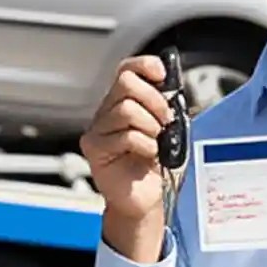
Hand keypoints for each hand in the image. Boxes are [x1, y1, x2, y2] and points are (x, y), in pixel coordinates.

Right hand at [79, 55, 174, 262]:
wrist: (145, 200)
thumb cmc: (156, 167)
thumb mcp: (169, 131)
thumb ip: (167, 108)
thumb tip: (172, 89)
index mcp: (123, 103)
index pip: (127, 70)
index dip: (145, 66)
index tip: (162, 75)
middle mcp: (107, 112)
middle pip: (126, 83)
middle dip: (154, 99)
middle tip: (165, 121)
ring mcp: (98, 130)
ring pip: (127, 109)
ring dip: (151, 126)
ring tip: (156, 143)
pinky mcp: (94, 148)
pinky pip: (125, 135)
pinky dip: (145, 145)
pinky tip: (148, 156)